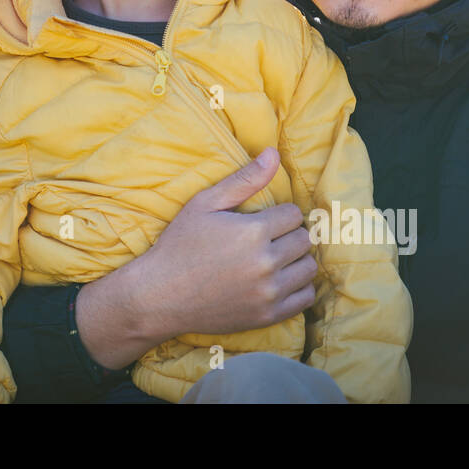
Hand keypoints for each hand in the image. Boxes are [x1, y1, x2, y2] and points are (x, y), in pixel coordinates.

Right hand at [76, 148, 316, 369]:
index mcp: (252, 231)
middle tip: (266, 238)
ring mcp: (268, 292)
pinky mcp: (268, 315)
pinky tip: (277, 280)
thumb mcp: (205, 203)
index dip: (278, 213)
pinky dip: (297, 287)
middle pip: (303, 240)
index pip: (293, 214)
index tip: (261, 220)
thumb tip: (273, 153)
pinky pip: (304, 298)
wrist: (160, 295)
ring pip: (308, 268)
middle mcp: (265, 262)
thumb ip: (244, 179)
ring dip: (295, 260)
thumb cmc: (180, 244)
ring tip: (273, 258)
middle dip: (288, 234)